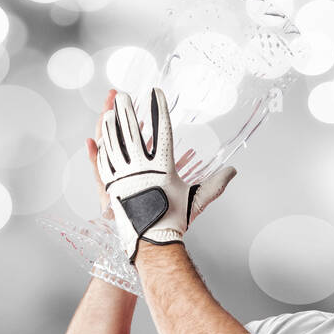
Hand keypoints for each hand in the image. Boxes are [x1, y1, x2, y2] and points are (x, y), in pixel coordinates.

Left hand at [93, 87, 236, 263]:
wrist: (151, 241)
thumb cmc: (174, 219)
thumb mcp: (197, 199)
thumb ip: (216, 183)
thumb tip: (233, 172)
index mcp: (162, 168)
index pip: (161, 130)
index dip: (158, 108)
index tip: (155, 92)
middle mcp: (141, 169)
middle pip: (132, 132)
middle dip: (127, 110)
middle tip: (124, 95)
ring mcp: (124, 176)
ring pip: (114, 143)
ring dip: (112, 123)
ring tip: (109, 109)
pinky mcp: (112, 185)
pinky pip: (105, 159)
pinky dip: (103, 144)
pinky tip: (99, 135)